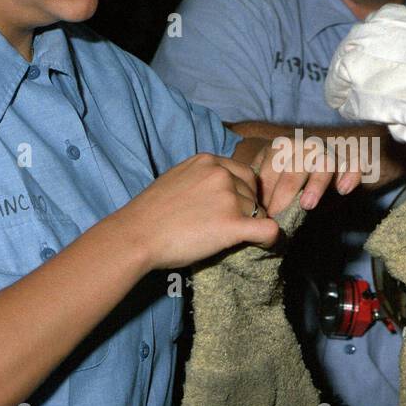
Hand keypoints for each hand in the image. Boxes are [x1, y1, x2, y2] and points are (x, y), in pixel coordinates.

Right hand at [118, 153, 279, 268]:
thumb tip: (221, 191)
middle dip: (245, 209)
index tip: (233, 209)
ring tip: (221, 237)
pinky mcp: (232, 224)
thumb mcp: (177, 179)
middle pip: (252, 193)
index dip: (242, 193)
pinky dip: (270, 239)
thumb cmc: (150, 213)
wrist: (136, 235)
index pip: (244, 174)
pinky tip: (262, 244)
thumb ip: (202, 178)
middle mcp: (221, 174)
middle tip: (225, 227)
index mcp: (208, 161)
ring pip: (258, 212)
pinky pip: (268, 230)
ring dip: (247, 225)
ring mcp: (228, 198)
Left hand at [248, 136, 361, 213]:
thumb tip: (252, 213)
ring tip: (307, 205)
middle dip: (285, 193)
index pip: (271, 167)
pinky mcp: (351, 162)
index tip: (261, 214)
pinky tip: (344, 189)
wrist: (323, 166)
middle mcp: (305, 145)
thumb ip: (265, 191)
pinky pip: (354, 166)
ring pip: (324, 164)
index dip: (265, 191)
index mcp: (281, 147)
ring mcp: (329, 152)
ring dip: (316, 185)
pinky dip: (351, 175)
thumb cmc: (291, 181)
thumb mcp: (272, 181)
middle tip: (277, 215)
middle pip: (295, 166)